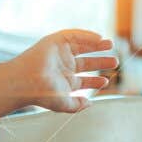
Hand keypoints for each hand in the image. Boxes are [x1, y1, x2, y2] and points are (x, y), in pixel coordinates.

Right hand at [1, 29, 119, 112]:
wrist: (27, 82)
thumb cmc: (43, 94)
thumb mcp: (64, 104)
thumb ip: (78, 105)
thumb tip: (90, 104)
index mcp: (64, 81)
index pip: (84, 80)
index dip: (96, 81)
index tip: (106, 81)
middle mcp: (63, 67)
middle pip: (86, 62)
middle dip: (101, 61)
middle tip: (115, 61)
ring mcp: (59, 54)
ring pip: (82, 47)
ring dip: (96, 45)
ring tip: (110, 45)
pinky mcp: (55, 41)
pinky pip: (73, 35)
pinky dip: (87, 35)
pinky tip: (99, 38)